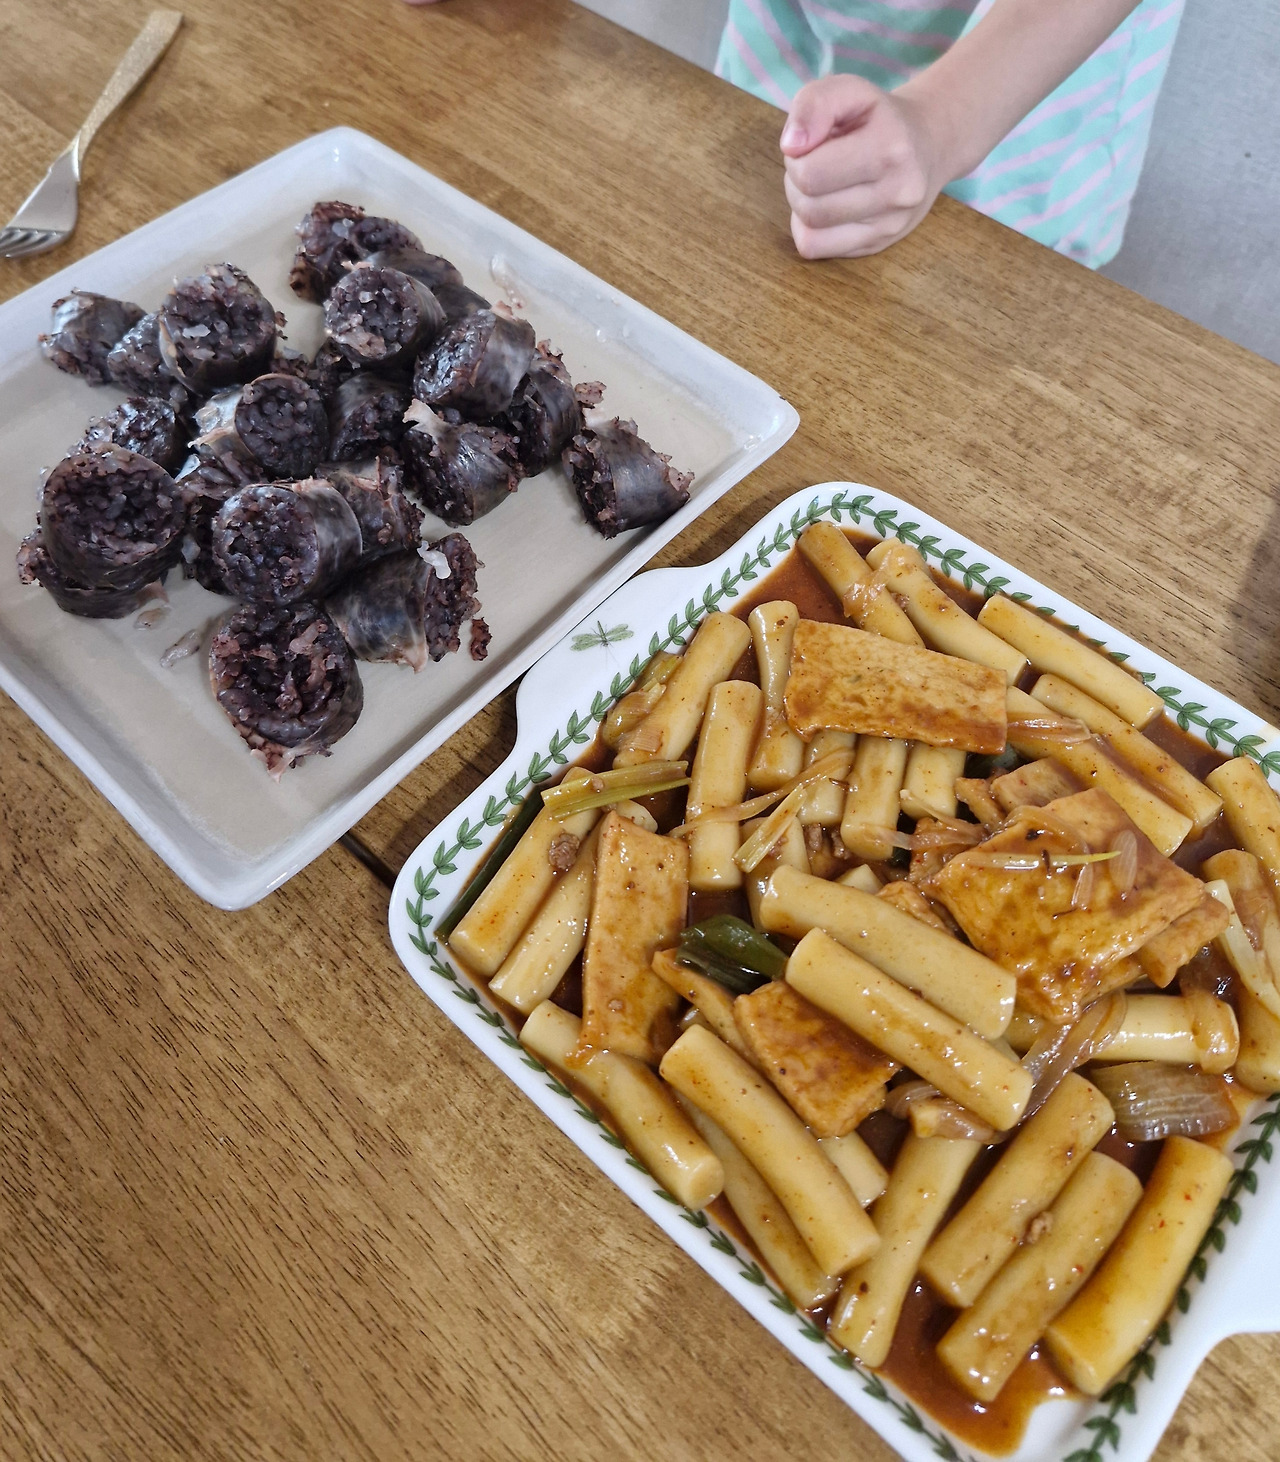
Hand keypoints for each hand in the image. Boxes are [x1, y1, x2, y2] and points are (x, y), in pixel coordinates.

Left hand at [780, 74, 946, 259]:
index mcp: (891, 147)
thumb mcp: (850, 91)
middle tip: (813, 164)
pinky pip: (816, 249)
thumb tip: (791, 146)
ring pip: (810, 233)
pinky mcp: (878, 245)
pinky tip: (825, 207)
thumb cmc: (878, 118)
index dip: (795, 159)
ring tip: (820, 184)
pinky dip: (809, 229)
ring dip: (801, 206)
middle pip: (809, 206)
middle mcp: (898, 191)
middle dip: (797, 183)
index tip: (810, 146)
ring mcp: (890, 225)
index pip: (810, 173)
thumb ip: (814, 103)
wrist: (929, 145)